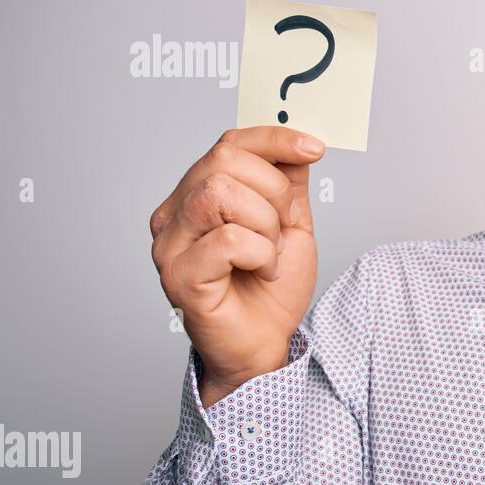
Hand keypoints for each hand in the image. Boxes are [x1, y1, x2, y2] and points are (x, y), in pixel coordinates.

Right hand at [149, 126, 324, 406]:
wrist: (264, 346)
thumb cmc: (270, 290)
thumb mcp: (291, 225)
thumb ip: (288, 184)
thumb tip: (296, 143)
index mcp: (198, 195)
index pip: (229, 143)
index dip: (274, 139)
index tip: (314, 148)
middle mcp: (175, 215)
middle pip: (224, 162)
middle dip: (273, 192)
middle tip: (282, 229)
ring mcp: (170, 245)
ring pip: (220, 194)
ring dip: (265, 224)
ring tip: (269, 253)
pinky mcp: (178, 275)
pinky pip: (227, 239)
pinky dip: (260, 254)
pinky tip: (261, 272)